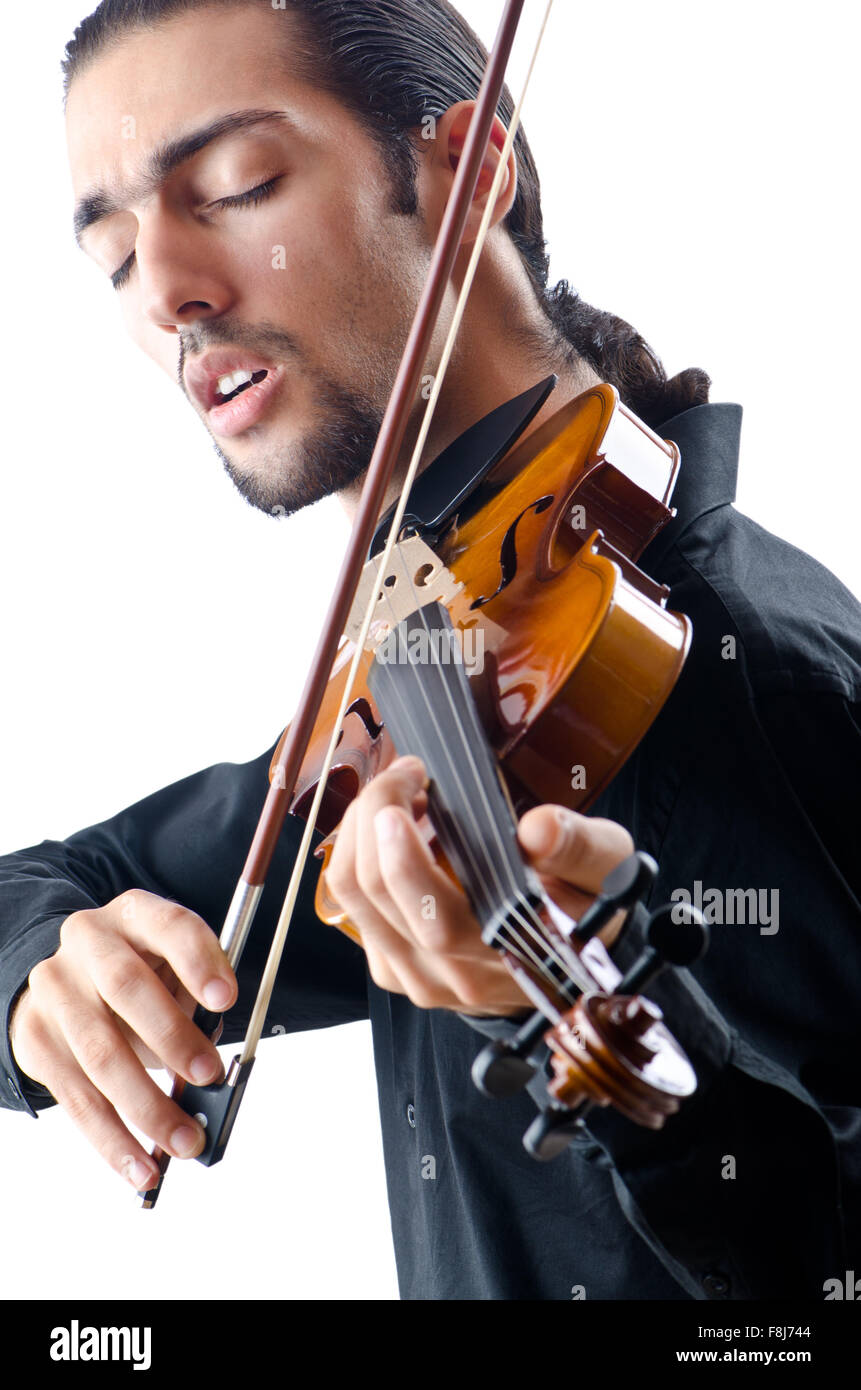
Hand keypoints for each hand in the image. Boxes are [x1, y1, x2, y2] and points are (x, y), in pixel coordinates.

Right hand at [8, 891, 236, 1191]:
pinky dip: (113, 1139)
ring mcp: (55, 990)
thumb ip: (194, 1002)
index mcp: (135, 915)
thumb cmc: (143, 974)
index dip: (199, 961)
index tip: (226, 1000)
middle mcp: (89, 943)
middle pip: (127, 989)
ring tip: (185, 1142)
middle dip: (172, 1038)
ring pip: (101, 1054)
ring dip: (147, 1106)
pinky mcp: (36, 1038)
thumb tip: (209, 1074)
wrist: (68, 977)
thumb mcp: (171, 966)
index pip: (170, 926)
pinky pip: (76, 1097)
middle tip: (209, 1077)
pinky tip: (142, 1167)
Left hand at [324, 756, 633, 1016]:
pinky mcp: (394, 968)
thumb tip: (538, 829)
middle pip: (371, 890)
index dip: (401, 847)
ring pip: (350, 896)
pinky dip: (362, 855)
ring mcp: (415, 975)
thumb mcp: (607, 869)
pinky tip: (396, 831)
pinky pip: (354, 907)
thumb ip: (577, 848)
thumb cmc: (587, 907)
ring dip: (360, 830)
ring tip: (397, 796)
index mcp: (501, 953)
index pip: (427, 912)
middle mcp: (448, 974)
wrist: (573, 962)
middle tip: (406, 774)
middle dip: (373, 813)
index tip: (414, 780)